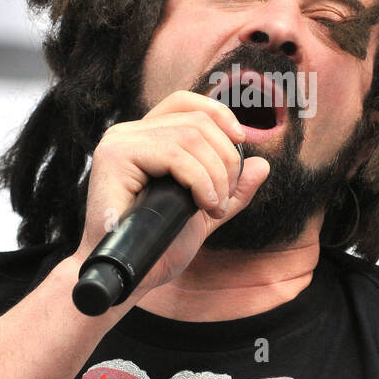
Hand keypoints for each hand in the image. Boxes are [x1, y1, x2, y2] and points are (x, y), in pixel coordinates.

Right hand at [72, 91, 270, 300]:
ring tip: (214, 206)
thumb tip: (263, 165)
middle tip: (225, 197)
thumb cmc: (159, 247)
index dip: (218, 113)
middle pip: (195, 121)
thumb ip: (232, 190)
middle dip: (226, 158)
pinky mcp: (115, 156)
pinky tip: (204, 204)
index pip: (184, 102)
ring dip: (216, 174)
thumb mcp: (205, 213)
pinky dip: (201, 180)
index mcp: (145, 138)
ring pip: (189, 136)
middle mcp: (129, 133)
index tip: (241, 140)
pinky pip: (174, 155)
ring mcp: (119, 142)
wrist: (129, 276)